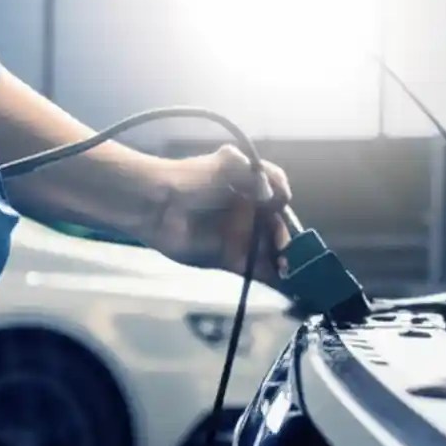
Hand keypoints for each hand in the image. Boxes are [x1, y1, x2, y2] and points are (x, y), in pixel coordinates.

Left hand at [143, 145, 292, 278]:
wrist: (156, 203)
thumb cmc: (191, 179)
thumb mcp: (228, 163)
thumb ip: (259, 175)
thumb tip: (279, 197)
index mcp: (250, 188)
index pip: (279, 198)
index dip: (284, 207)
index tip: (284, 214)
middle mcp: (247, 213)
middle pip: (277, 228)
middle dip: (286, 240)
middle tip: (285, 251)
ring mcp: (238, 237)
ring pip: (269, 251)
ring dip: (283, 261)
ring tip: (288, 270)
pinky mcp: (227, 258)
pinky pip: (254, 269)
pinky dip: (270, 277)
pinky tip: (283, 283)